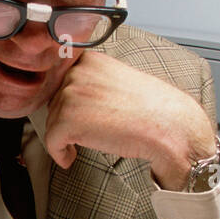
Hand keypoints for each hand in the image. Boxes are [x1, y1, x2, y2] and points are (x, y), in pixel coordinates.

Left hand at [42, 49, 215, 188]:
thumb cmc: (150, 109)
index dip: (69, 103)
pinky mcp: (67, 120)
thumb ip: (93, 83)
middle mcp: (77, 73)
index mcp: (90, 61)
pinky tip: (71, 157)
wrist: (167, 126)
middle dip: (67, 120)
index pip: (63, 82)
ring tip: (87, 144)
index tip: (78, 116)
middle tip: (87, 132)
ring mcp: (70, 95)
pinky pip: (51, 142)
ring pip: (52, 122)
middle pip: (55, 102)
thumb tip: (72, 98)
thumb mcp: (117, 80)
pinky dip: (59, 153)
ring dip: (65, 137)